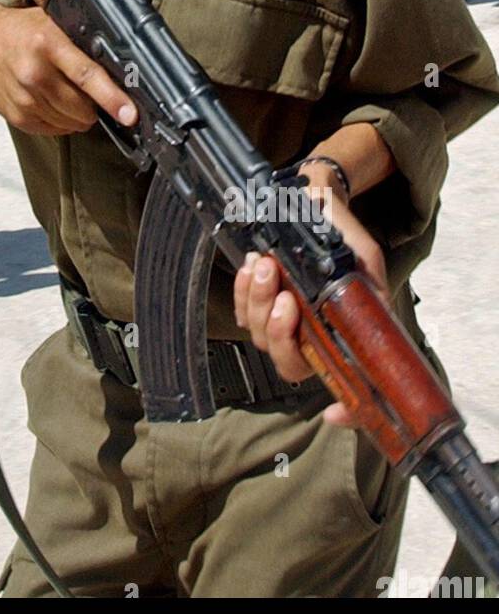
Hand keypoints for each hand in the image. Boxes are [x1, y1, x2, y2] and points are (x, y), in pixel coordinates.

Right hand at [0, 6, 137, 135]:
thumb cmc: (22, 31)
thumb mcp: (54, 23)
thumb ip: (82, 43)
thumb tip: (120, 69)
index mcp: (48, 44)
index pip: (86, 76)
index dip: (111, 98)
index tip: (129, 114)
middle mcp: (34, 73)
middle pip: (81, 108)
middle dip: (95, 107)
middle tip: (89, 93)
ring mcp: (23, 98)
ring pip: (69, 123)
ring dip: (76, 114)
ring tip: (64, 91)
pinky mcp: (16, 116)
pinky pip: (53, 130)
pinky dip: (60, 121)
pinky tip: (50, 101)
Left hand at [233, 168, 387, 426]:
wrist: (315, 200)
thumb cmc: (342, 234)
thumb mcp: (366, 259)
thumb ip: (369, 289)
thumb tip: (371, 314)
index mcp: (342, 333)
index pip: (345, 383)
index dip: (345, 410)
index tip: (333, 412)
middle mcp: (311, 334)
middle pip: (289, 363)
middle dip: (281, 331)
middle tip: (285, 295)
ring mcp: (282, 320)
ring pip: (261, 336)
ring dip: (259, 302)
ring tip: (267, 266)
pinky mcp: (258, 300)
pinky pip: (243, 311)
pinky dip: (244, 291)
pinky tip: (253, 267)